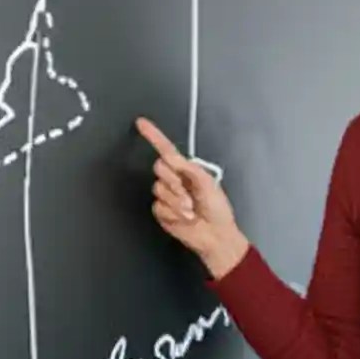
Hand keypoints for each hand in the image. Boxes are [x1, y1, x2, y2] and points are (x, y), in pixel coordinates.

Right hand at [135, 117, 248, 278]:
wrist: (215, 234)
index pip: (167, 150)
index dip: (154, 136)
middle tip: (190, 195)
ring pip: (159, 189)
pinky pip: (158, 206)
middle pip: (160, 168)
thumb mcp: (208, 183)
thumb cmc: (217, 209)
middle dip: (174, 181)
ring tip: (191, 210)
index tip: (142, 123)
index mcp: (187, 170)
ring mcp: (167, 195)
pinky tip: (184, 218)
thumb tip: (171, 158)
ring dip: (176, 201)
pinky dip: (172, 213)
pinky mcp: (162, 211)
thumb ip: (189, 168)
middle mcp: (174, 180)